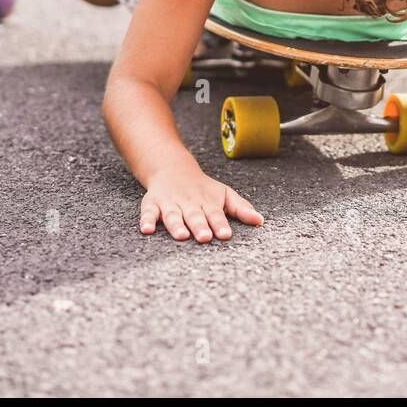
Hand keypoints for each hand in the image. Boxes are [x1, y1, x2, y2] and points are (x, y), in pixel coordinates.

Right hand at [139, 167, 262, 241]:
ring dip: (176, 225)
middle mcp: (189, 203)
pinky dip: (146, 220)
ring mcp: (170, 203)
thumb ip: (241, 209)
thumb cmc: (203, 188)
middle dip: (199, 226)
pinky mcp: (152, 204)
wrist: (173, 168)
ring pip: (172, 215)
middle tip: (204, 237)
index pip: (215, 214)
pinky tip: (147, 230)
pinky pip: (148, 212)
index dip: (220, 224)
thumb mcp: (224, 194)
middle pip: (194, 215)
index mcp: (208, 202)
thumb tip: (260, 221)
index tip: (225, 235)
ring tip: (181, 235)